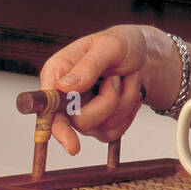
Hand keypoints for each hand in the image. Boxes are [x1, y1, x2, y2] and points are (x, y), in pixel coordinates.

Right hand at [37, 24, 154, 156]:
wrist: (143, 56)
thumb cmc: (123, 45)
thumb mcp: (110, 45)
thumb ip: (88, 65)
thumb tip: (63, 87)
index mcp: (57, 72)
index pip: (47, 106)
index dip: (55, 126)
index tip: (71, 145)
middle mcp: (64, 97)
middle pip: (79, 122)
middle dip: (108, 102)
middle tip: (116, 78)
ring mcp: (80, 114)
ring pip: (102, 127)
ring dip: (124, 101)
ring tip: (125, 79)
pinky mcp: (99, 125)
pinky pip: (116, 131)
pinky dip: (130, 110)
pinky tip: (129, 91)